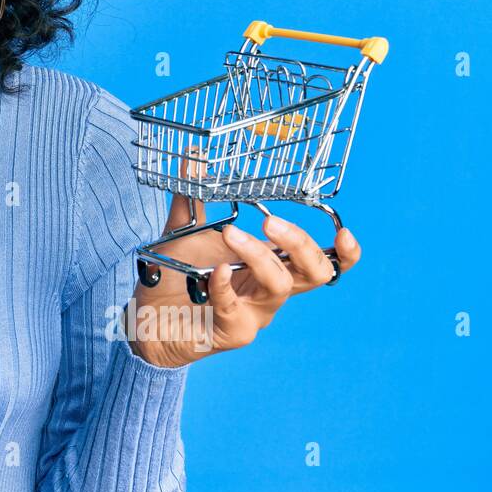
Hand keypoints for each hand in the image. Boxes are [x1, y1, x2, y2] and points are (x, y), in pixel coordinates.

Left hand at [126, 148, 362, 368]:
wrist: (147, 317)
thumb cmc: (176, 277)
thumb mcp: (185, 232)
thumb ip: (192, 201)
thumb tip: (191, 160)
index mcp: (270, 265)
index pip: (322, 262)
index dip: (344, 254)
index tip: (343, 232)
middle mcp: (270, 289)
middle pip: (313, 273)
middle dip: (299, 244)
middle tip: (270, 222)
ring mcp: (254, 313)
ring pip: (279, 287)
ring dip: (259, 256)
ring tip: (231, 234)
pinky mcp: (233, 331)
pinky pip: (236, 308)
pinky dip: (227, 286)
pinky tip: (215, 272)